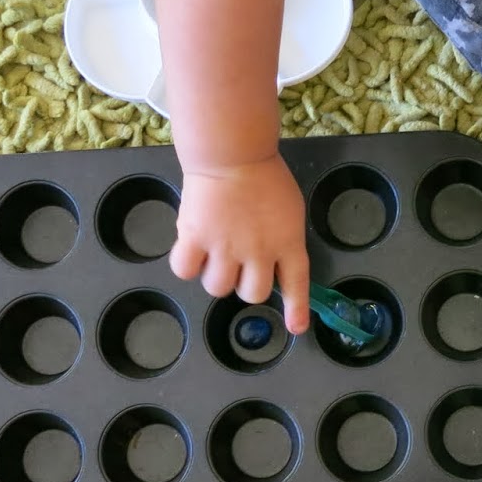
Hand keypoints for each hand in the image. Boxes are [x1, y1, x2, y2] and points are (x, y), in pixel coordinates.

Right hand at [169, 157, 310, 333]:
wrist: (233, 153)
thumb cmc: (263, 175)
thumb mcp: (288, 211)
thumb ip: (282, 238)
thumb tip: (268, 260)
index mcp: (287, 243)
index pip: (295, 284)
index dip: (296, 309)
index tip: (296, 327)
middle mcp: (259, 252)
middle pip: (252, 294)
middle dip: (245, 284)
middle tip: (238, 263)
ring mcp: (226, 247)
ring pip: (218, 288)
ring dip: (216, 276)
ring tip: (214, 252)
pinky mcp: (196, 238)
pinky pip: (185, 270)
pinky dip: (186, 265)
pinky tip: (191, 249)